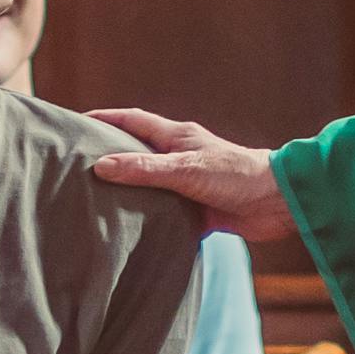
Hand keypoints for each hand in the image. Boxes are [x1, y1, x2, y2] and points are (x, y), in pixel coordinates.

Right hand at [87, 110, 295, 243]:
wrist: (278, 203)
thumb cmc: (236, 176)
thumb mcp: (185, 169)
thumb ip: (144, 170)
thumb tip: (101, 166)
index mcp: (176, 138)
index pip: (132, 121)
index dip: (105, 119)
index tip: (77, 122)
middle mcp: (179, 158)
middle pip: (136, 153)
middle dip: (108, 156)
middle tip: (76, 165)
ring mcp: (187, 185)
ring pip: (148, 187)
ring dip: (126, 193)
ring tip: (93, 203)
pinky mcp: (197, 212)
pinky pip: (164, 215)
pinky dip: (148, 223)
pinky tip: (129, 234)